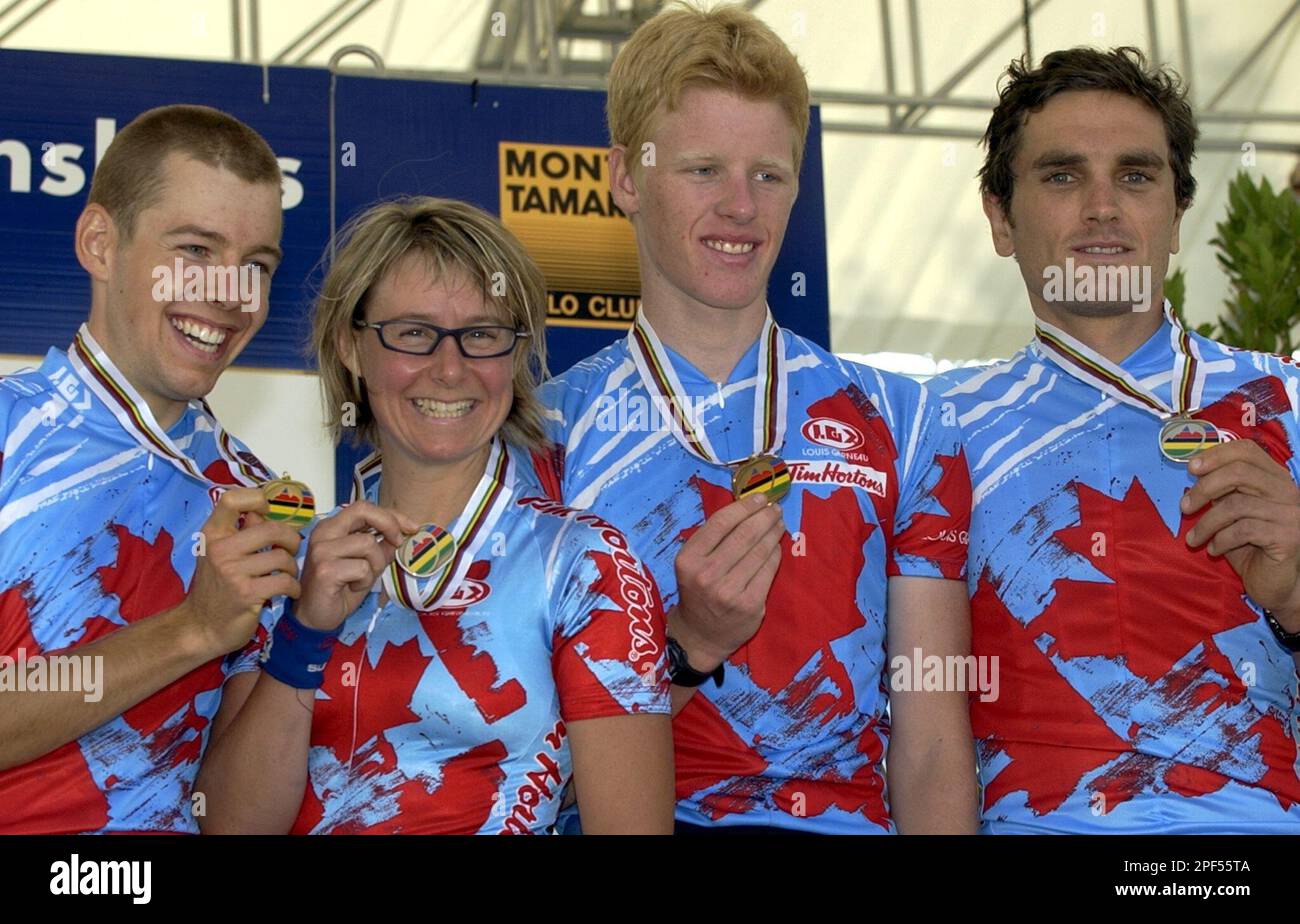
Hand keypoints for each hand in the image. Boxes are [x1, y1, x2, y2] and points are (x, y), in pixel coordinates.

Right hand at [185, 487, 303, 654]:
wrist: (201, 628)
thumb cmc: (216, 588)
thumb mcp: (220, 555)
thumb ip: (240, 531)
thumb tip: (262, 509)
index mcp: (213, 535)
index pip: (231, 499)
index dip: (256, 498)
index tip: (268, 512)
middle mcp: (220, 549)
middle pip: (271, 528)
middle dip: (291, 539)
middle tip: (292, 550)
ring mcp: (232, 572)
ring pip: (282, 557)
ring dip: (292, 568)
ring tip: (287, 575)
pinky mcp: (246, 593)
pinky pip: (284, 581)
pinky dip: (293, 587)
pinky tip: (290, 591)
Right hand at [295, 502, 417, 631]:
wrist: (315, 616)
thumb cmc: (340, 588)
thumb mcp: (367, 563)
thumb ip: (381, 546)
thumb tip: (404, 532)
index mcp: (332, 527)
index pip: (364, 507)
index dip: (391, 515)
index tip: (412, 527)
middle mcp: (323, 533)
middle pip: (362, 511)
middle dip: (389, 524)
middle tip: (398, 543)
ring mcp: (322, 551)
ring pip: (368, 543)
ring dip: (375, 564)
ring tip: (362, 578)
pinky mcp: (325, 570)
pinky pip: (362, 567)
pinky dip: (365, 580)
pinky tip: (352, 587)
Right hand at [671, 492, 784, 668]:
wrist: (700, 635)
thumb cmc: (698, 591)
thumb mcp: (692, 563)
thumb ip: (713, 539)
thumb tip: (747, 508)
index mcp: (689, 559)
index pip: (721, 523)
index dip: (744, 507)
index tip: (759, 498)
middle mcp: (707, 575)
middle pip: (744, 535)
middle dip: (764, 517)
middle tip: (775, 508)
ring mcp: (729, 591)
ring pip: (759, 551)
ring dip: (773, 533)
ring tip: (779, 523)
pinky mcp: (750, 604)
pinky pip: (768, 570)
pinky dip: (776, 554)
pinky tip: (777, 546)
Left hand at [1183, 440, 1299, 625]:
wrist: (1276, 584)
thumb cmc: (1250, 546)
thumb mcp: (1232, 513)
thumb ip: (1221, 492)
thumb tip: (1195, 471)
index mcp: (1275, 478)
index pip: (1248, 451)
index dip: (1216, 455)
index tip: (1191, 468)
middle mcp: (1288, 491)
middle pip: (1239, 473)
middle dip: (1204, 488)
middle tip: (1184, 508)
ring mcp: (1292, 513)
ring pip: (1236, 505)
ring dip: (1206, 524)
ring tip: (1193, 539)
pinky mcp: (1289, 537)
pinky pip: (1243, 531)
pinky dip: (1221, 540)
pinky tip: (1214, 550)